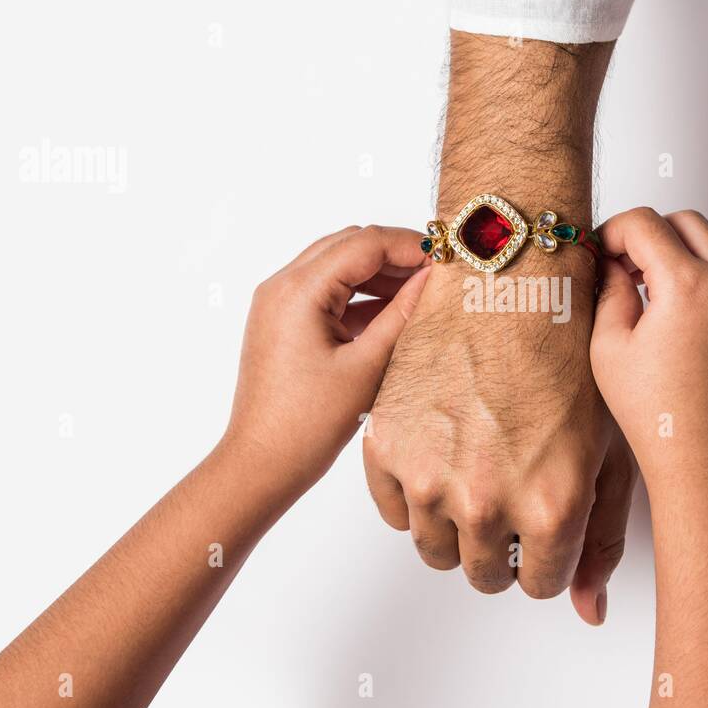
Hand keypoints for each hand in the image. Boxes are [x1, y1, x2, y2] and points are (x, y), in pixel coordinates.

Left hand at [223, 225, 429, 503]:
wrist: (261, 464)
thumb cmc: (307, 425)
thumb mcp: (367, 366)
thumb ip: (402, 315)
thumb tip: (432, 280)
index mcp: (298, 291)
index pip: (365, 243)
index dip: (410, 246)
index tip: (446, 259)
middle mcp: (282, 286)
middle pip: (349, 244)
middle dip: (396, 254)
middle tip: (438, 273)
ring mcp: (279, 303)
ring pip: (339, 265)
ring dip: (380, 273)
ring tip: (422, 293)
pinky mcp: (283, 322)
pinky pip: (327, 292)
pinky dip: (361, 295)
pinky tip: (394, 313)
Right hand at [363, 252, 635, 624]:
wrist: (509, 275)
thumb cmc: (567, 350)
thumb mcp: (607, 443)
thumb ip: (602, 536)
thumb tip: (588, 612)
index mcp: (549, 507)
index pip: (538, 584)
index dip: (544, 554)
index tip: (542, 523)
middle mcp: (484, 503)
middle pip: (483, 574)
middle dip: (502, 543)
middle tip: (510, 490)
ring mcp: (427, 477)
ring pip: (435, 549)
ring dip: (457, 523)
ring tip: (478, 466)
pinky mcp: (384, 446)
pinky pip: (393, 511)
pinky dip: (415, 493)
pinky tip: (442, 451)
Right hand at [589, 208, 707, 482]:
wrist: (707, 463)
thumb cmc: (656, 416)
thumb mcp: (610, 348)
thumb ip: (610, 291)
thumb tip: (612, 265)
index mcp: (689, 284)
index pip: (646, 223)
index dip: (613, 231)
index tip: (600, 253)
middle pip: (688, 222)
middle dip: (651, 233)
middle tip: (623, 265)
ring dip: (683, 250)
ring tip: (652, 288)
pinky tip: (680, 311)